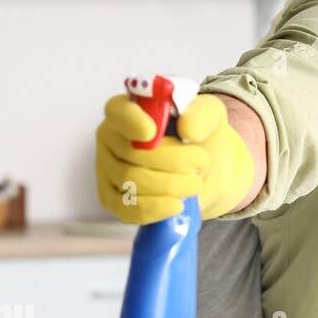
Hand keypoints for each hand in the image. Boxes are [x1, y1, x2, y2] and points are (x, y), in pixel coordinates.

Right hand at [95, 93, 254, 223]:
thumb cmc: (201, 135)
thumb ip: (202, 114)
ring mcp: (107, 168)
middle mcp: (112, 136)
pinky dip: (155, 209)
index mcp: (130, 108)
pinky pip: (125, 208)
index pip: (118, 111)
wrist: (207, 169)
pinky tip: (177, 205)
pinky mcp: (112, 198)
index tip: (151, 132)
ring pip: (130, 181)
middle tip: (201, 162)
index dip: (131, 122)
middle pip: (130, 152)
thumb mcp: (210, 115)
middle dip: (173, 161)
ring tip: (195, 182)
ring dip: (171, 185)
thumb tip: (187, 128)